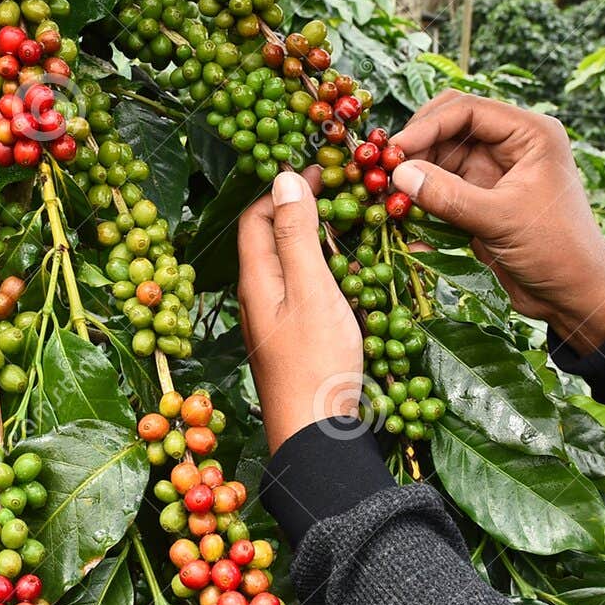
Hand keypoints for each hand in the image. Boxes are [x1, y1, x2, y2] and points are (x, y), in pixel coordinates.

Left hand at [238, 170, 363, 453]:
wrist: (317, 435)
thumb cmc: (316, 364)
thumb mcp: (311, 292)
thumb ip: (297, 236)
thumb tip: (284, 179)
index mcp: (254, 280)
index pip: (256, 217)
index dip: (283, 187)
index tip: (320, 169)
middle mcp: (257, 297)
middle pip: (270, 238)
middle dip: (299, 208)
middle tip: (339, 190)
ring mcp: (273, 320)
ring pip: (288, 265)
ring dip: (314, 238)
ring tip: (349, 223)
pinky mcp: (292, 339)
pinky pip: (302, 290)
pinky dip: (323, 270)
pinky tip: (349, 273)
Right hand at [390, 90, 604, 353]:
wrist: (573, 295)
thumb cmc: (557, 249)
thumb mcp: (501, 220)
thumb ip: (449, 196)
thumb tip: (399, 174)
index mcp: (529, 134)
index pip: (468, 110)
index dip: (427, 125)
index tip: (395, 151)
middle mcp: (510, 146)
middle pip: (448, 128)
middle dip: (416, 148)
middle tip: (388, 172)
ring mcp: (493, 172)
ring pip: (439, 158)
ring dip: (415, 176)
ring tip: (392, 199)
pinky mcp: (479, 199)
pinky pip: (440, 188)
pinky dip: (421, 200)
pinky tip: (406, 220)